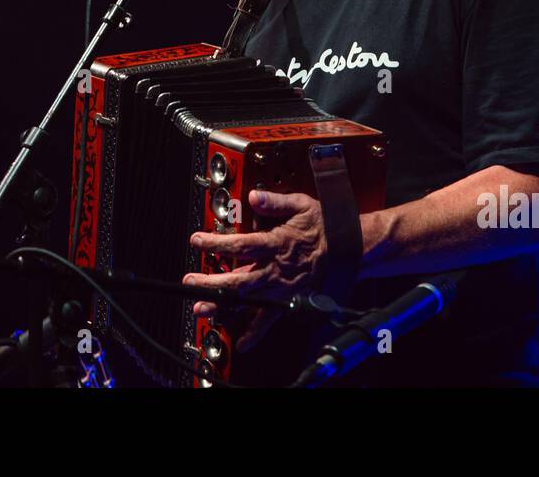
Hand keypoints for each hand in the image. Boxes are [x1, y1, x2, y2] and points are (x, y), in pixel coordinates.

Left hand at [182, 190, 326, 351]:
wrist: (348, 248)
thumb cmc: (323, 225)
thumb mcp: (301, 205)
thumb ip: (275, 202)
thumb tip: (254, 196)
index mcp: (276, 243)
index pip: (240, 246)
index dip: (216, 244)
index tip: (197, 241)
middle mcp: (275, 269)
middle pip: (237, 279)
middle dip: (210, 282)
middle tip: (190, 282)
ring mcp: (281, 288)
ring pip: (247, 300)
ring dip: (223, 306)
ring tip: (201, 309)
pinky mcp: (289, 301)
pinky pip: (270, 320)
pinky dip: (256, 333)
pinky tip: (242, 343)